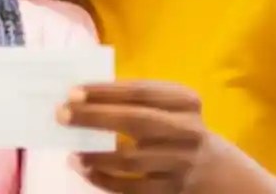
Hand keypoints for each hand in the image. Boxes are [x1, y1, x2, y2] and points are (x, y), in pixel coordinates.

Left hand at [61, 81, 219, 192]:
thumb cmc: (174, 126)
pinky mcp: (173, 189)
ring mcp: (181, 162)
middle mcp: (187, 130)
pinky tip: (83, 169)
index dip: (105, 92)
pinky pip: (132, 187)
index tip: (72, 92)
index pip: (140, 92)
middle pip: (136, 122)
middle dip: (94, 117)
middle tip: (61, 114)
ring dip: (95, 155)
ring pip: (132, 160)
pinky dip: (103, 179)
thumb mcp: (167, 106)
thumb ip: (132, 99)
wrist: (214, 168)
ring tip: (70, 151)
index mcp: (184, 101)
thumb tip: (80, 97)